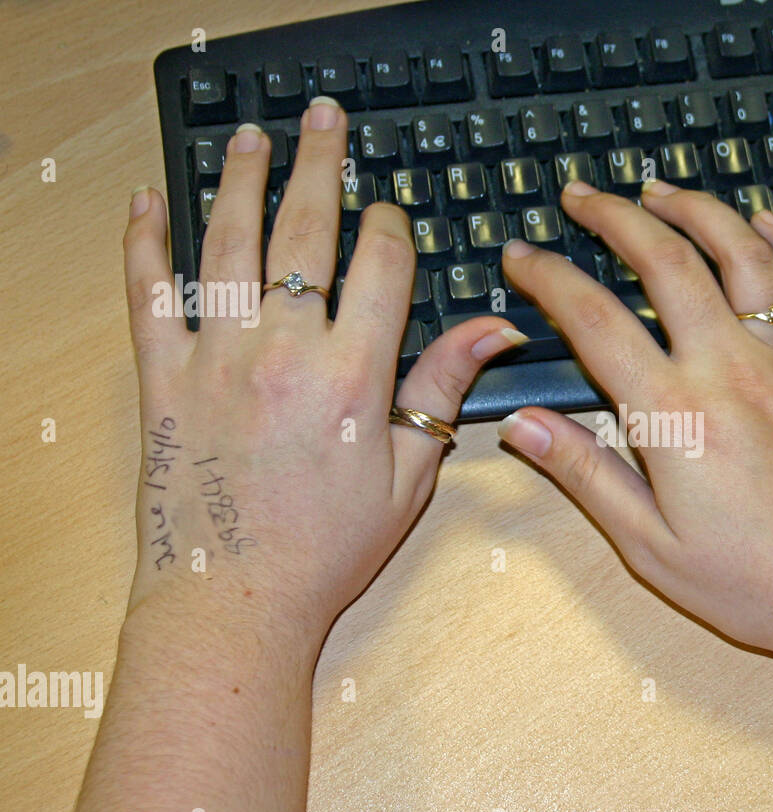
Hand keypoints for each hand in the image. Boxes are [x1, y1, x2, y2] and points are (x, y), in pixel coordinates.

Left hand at [122, 98, 522, 645]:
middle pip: (306, 230)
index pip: (380, 265)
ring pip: (229, 244)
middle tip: (323, 120)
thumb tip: (494, 328)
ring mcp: (217, 357)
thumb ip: (444, 388)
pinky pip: (149, 293)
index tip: (388, 212)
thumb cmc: (325, 548)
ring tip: (253, 137)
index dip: (390, 225)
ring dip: (241, 180)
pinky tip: (152, 202)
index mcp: (354, 376)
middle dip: (320, 165)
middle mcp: (285, 352)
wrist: (233, 597)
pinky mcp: (163, 376)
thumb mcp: (410, 473)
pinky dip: (147, 243)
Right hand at [497, 179, 772, 677]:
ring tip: (660, 190)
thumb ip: (584, 473)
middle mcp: (731, 370)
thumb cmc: (759, 581)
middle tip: (582, 195)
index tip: (522, 256)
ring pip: (744, 254)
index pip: (592, 320)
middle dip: (614, 215)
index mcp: (675, 415)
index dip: (548, 277)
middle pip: (666, 261)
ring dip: (698, 209)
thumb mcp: (649, 543)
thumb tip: (522, 425)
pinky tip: (771, 225)